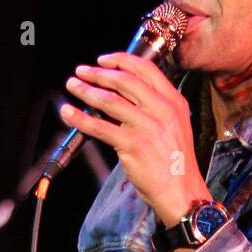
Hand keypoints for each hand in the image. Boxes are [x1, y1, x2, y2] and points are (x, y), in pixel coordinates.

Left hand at [60, 53, 207, 227]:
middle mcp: (162, 110)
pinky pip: (100, 127)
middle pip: (124, 80)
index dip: (120, 60)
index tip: (103, 60)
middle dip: (98, 73)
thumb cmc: (176, 163)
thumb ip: (154, 108)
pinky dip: (80, 118)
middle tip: (81, 72)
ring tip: (73, 87)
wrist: (182, 192)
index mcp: (174, 101)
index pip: (145, 69)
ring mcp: (148, 127)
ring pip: (110, 100)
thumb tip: (122, 95)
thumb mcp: (175, 126)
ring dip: (86, 90)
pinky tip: (68, 113)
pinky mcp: (134, 145)